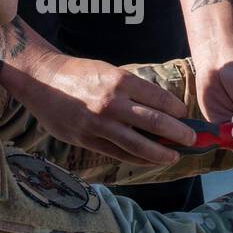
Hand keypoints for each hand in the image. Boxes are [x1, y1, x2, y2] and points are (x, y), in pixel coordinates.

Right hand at [14, 54, 197, 164]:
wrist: (42, 79)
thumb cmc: (78, 73)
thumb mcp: (108, 71)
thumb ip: (130, 90)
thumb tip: (157, 108)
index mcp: (120, 81)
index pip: (158, 98)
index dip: (176, 110)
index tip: (185, 115)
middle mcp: (112, 103)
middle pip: (154, 122)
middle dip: (178, 133)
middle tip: (191, 139)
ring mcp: (99, 124)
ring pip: (138, 144)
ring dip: (161, 153)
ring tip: (174, 157)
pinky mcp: (87, 139)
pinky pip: (118, 153)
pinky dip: (137, 158)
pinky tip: (148, 161)